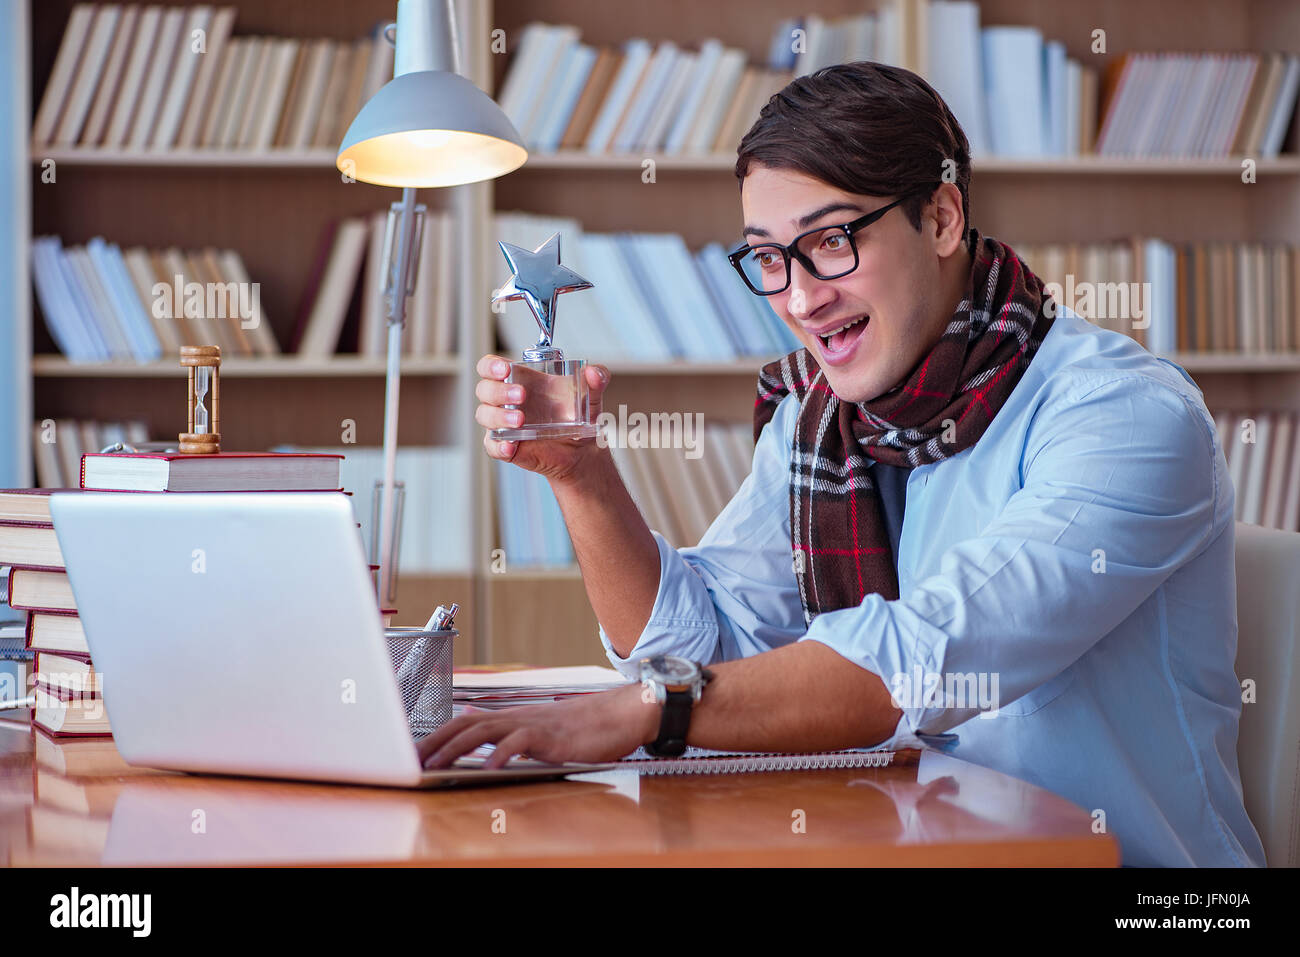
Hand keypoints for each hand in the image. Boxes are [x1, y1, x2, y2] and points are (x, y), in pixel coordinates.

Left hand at [418, 683, 658, 768]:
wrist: (621, 713)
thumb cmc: (584, 725)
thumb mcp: (537, 725)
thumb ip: (502, 724)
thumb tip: (470, 717)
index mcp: (511, 717)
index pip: (462, 723)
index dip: (434, 736)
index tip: (410, 752)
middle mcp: (516, 717)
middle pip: (464, 726)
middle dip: (433, 742)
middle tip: (407, 760)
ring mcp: (532, 725)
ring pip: (484, 732)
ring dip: (455, 749)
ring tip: (433, 764)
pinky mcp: (549, 736)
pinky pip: (519, 743)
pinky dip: (500, 755)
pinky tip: (486, 769)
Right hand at [475, 353, 611, 484]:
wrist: (582, 450)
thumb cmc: (579, 417)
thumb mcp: (590, 395)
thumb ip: (597, 378)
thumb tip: (594, 372)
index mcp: (520, 380)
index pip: (490, 367)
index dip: (491, 366)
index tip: (504, 369)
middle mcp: (506, 401)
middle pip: (484, 390)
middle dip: (498, 391)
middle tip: (521, 395)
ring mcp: (503, 424)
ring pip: (485, 416)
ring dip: (498, 417)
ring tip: (520, 420)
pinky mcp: (506, 446)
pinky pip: (492, 446)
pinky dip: (498, 446)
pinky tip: (511, 446)